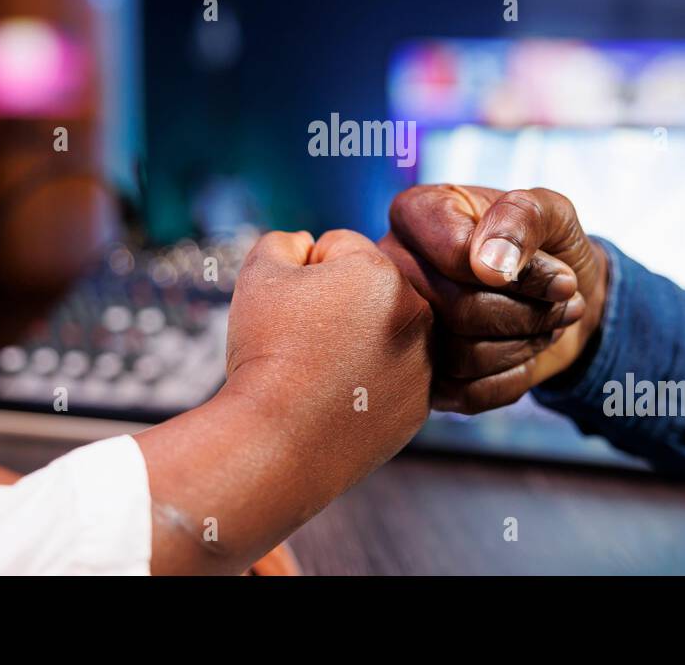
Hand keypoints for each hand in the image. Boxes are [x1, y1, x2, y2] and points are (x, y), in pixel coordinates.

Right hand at [224, 228, 433, 466]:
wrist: (276, 441)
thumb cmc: (266, 353)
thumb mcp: (260, 274)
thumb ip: (285, 242)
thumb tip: (308, 244)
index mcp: (381, 272)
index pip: (340, 246)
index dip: (304, 272)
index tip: (292, 308)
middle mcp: (415, 314)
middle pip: (370, 289)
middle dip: (339, 302)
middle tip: (306, 339)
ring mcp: (424, 363)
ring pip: (385, 332)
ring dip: (360, 339)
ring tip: (321, 369)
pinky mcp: (419, 405)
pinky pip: (394, 376)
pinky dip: (371, 381)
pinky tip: (338, 396)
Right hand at [380, 184, 607, 413]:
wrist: (561, 296)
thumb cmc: (548, 245)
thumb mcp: (550, 210)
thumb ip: (521, 218)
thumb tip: (489, 264)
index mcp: (417, 214)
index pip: (454, 255)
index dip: (518, 275)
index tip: (561, 276)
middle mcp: (394, 268)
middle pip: (454, 310)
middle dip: (526, 314)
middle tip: (566, 304)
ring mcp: (402, 326)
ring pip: (458, 355)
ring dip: (523, 344)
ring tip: (547, 323)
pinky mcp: (422, 376)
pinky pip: (464, 393)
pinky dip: (512, 377)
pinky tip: (524, 350)